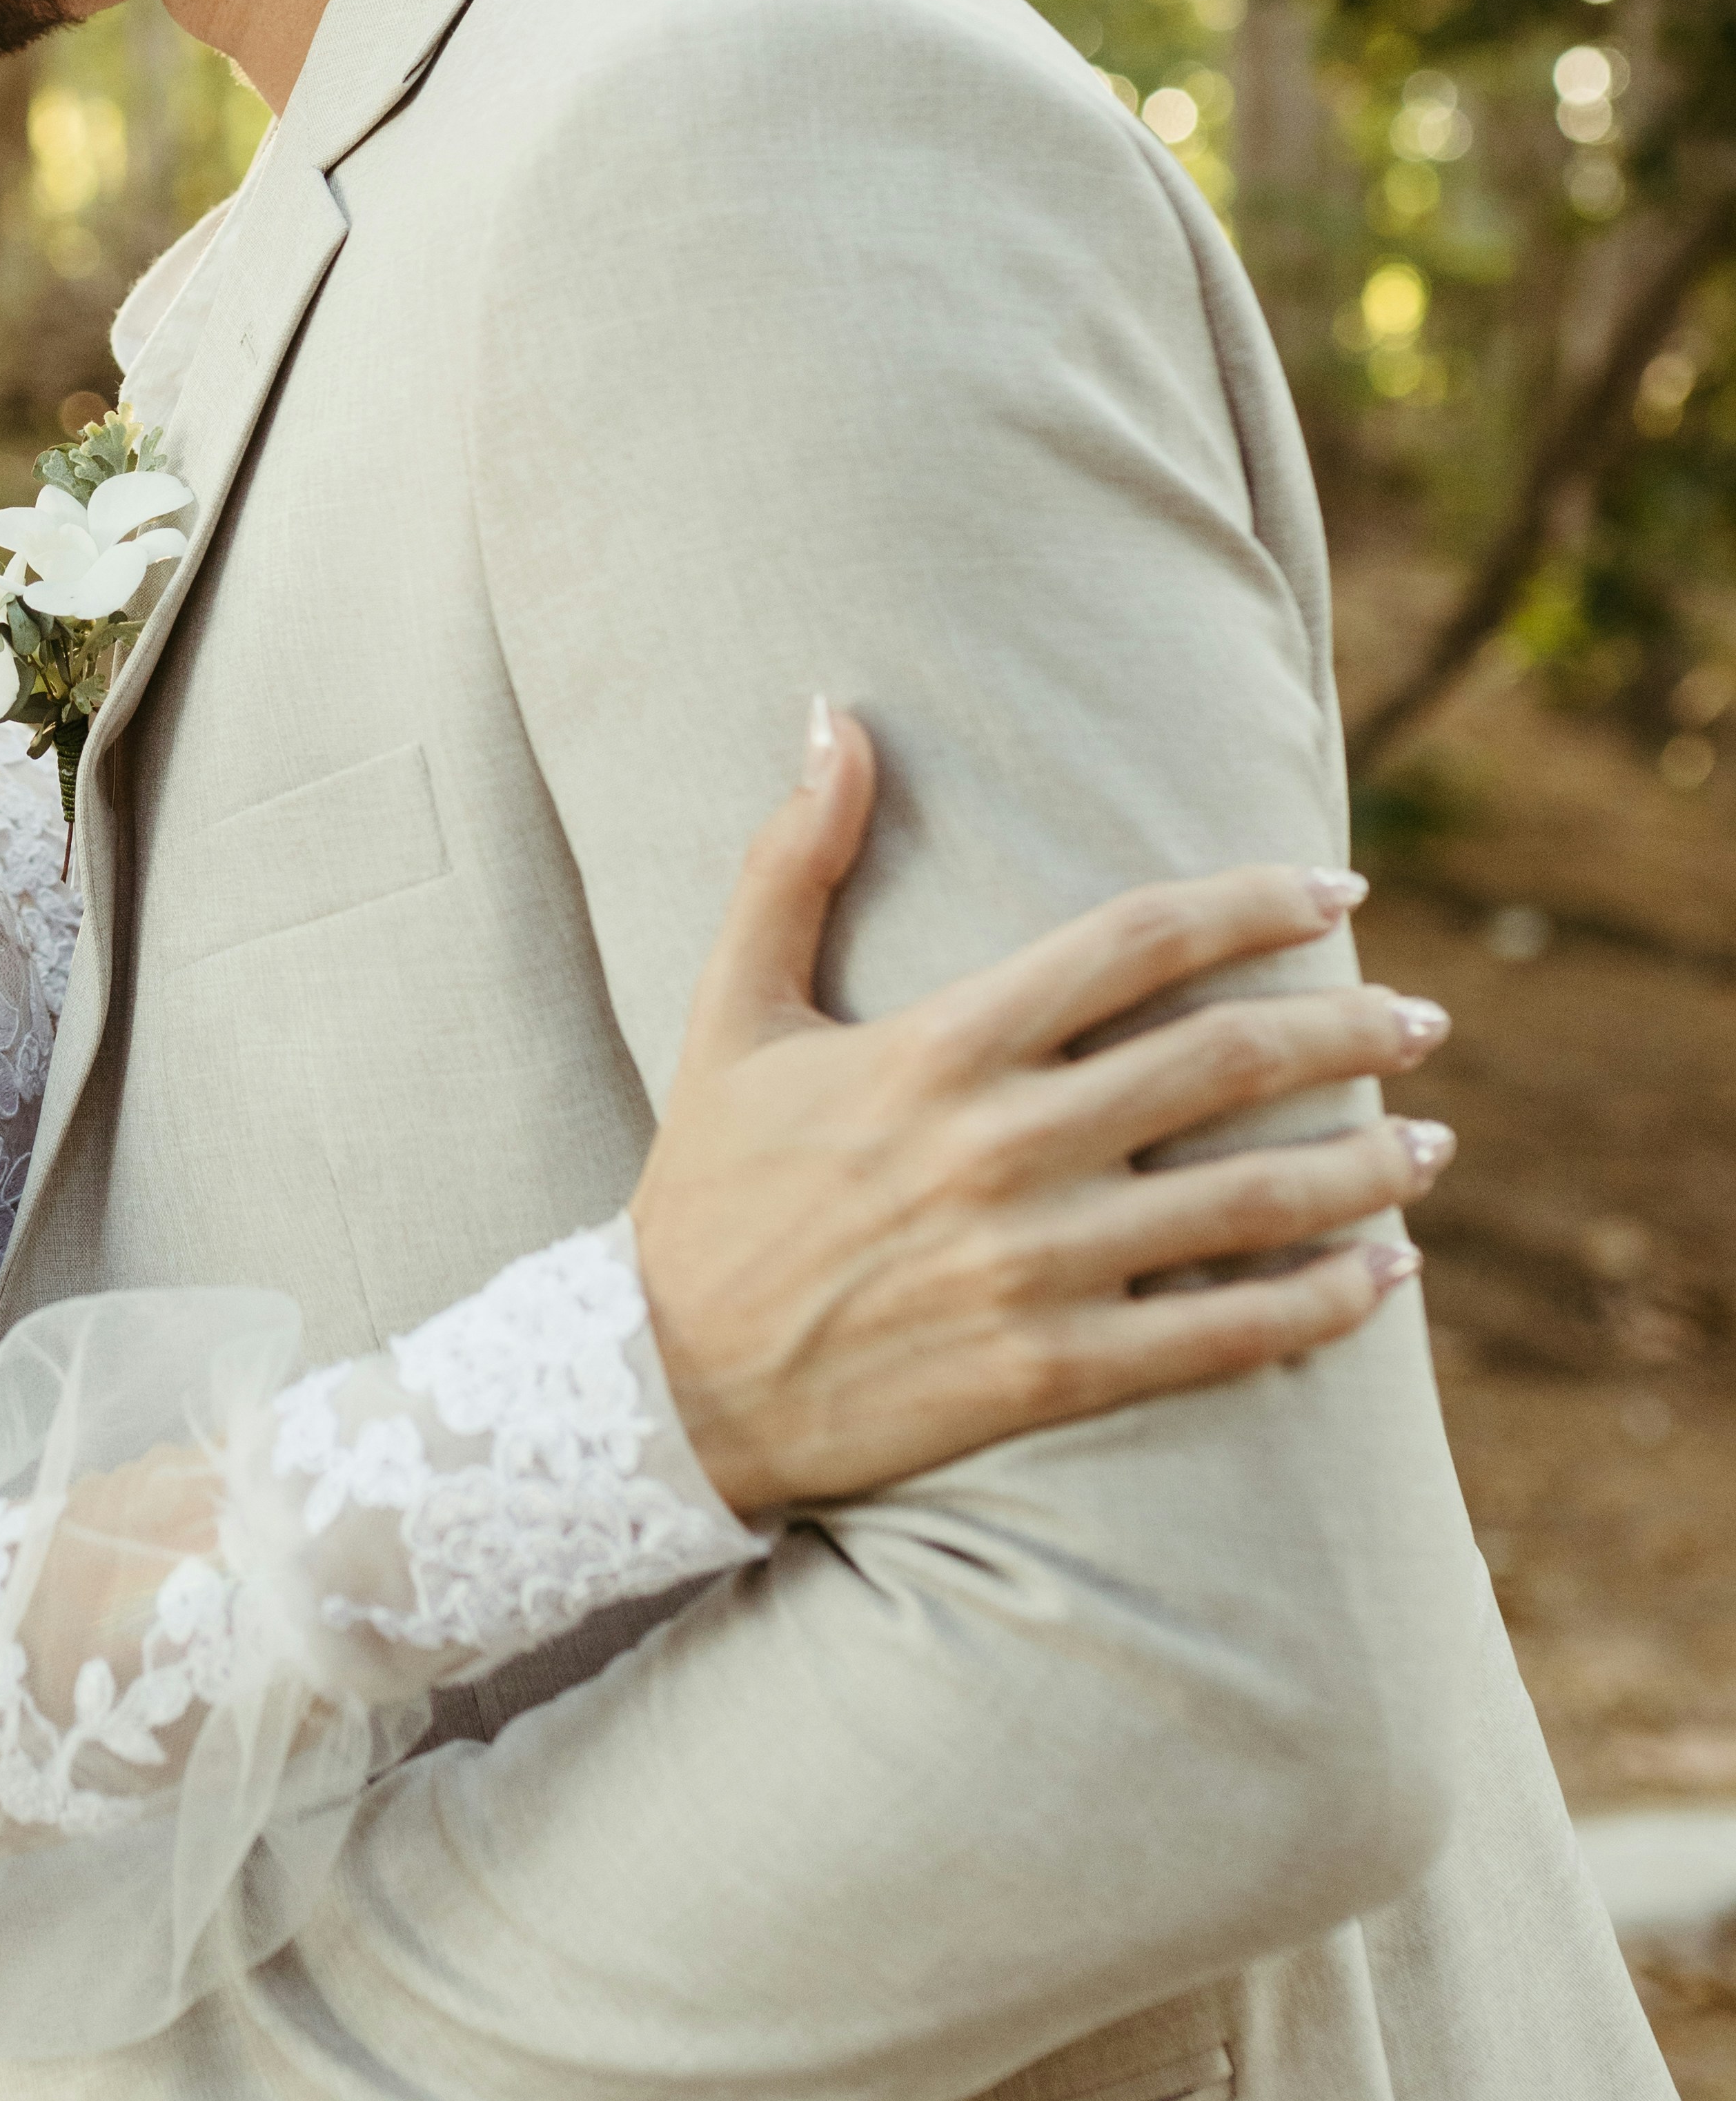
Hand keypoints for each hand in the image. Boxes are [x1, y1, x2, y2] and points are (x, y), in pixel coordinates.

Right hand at [630, 706, 1452, 1523]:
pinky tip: (1386, 1278)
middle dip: (1350, 1029)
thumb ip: (791, 861)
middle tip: (1424, 1020)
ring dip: (1368, 1166)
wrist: (668, 1386)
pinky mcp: (1050, 1371)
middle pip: (1227, 1060)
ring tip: (1433, 1143)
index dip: (1255, 904)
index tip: (1336, 891)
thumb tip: (831, 714)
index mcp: (938, 1048)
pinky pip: (1225, 1337)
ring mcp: (1034, 1266)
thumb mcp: (732, 1010)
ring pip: (1252, 1200)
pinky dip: (1323, 1305)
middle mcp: (1001, 1148)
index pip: (1139, 941)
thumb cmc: (709, 1188)